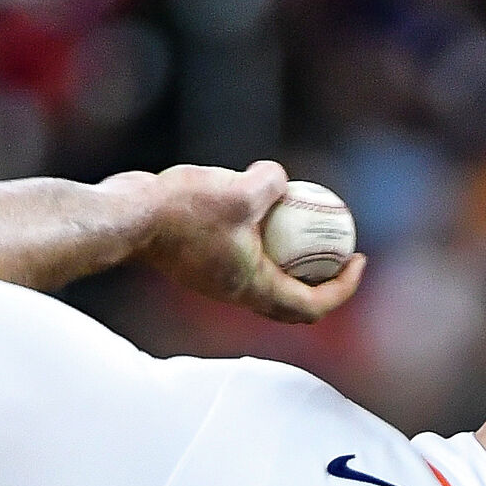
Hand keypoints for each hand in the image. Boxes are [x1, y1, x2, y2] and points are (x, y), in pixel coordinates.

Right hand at [116, 161, 365, 322]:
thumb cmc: (182, 211)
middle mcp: (238, 290)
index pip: (313, 305)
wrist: (127, 218)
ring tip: (305, 219)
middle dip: (323, 279)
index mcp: (255, 288)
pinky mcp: (201, 258)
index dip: (344, 288)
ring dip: (290, 256)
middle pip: (293, 299)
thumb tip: (282, 179)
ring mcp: (217, 277)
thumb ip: (270, 184)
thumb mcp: (240, 191)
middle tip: (341, 249)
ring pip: (267, 275)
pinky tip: (261, 201)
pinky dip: (261, 236)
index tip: (359, 260)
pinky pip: (243, 253)